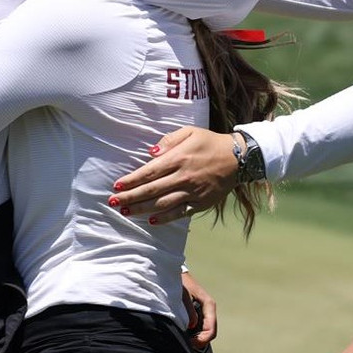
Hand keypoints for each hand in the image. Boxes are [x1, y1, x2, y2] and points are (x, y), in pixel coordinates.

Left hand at [111, 127, 241, 223]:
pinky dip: (165, 218)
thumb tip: (151, 152)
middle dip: (130, 197)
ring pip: (162, 204)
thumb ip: (169, 140)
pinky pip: (180, 213)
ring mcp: (192, 192)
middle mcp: (184, 177)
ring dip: (142, 209)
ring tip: (126, 212)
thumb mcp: (190, 132)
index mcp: (179, 158)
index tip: (117, 185)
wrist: (239, 158)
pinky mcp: (201, 203)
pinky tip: (151, 220)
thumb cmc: (210, 142)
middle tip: (113, 202)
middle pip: (151, 190)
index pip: (149, 172)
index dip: (132, 180)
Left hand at [180, 270, 218, 347]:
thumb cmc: (179, 282)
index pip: (211, 330)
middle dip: (200, 341)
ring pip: (205, 332)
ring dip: (197, 338)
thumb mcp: (182, 294)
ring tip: (184, 339)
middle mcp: (209, 310)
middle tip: (186, 344)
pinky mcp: (198, 313)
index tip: (190, 343)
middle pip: (210, 333)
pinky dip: (194, 333)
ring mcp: (205, 312)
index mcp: (209, 305)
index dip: (202, 340)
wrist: (174, 273)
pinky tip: (184, 333)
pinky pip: (200, 328)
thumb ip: (188, 310)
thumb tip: (191, 326)